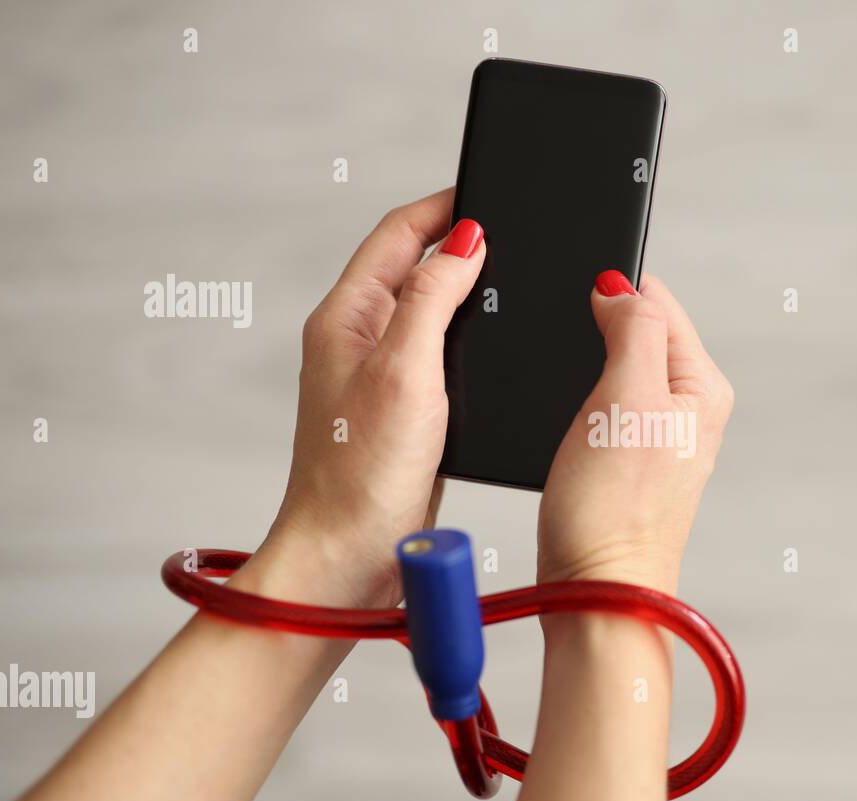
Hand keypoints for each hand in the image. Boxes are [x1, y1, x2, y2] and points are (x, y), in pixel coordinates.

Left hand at [253, 190, 485, 606]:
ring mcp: (380, 377)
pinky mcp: (404, 412)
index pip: (396, 234)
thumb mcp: (404, 369)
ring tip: (510, 279)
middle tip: (512, 232)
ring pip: (429, 311)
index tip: (488, 190)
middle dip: (459, 242)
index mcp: (345, 317)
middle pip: (412, 266)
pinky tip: (496, 348)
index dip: (443, 207)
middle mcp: (358, 340)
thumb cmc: (359, 473)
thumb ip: (433, 297)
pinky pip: (439, 356)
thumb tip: (465, 240)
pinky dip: (468, 339)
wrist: (349, 554)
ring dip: (466, 291)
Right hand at [537, 271, 733, 593]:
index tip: (570, 300)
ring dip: (584, 365)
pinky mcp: (625, 462)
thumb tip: (619, 286)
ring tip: (562, 389)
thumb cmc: (612, 510)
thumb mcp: (626, 399)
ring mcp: (657, 437)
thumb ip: (633, 328)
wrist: (593, 591)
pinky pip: (601, 405)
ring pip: (614, 368)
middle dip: (595, 327)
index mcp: (703, 386)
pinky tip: (562, 419)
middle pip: (636, 332)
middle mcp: (689, 409)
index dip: (610, 290)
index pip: (657, 301)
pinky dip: (577, 401)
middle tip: (562, 352)